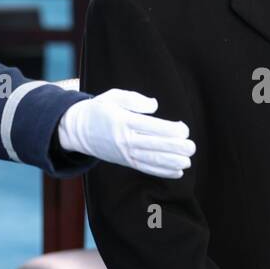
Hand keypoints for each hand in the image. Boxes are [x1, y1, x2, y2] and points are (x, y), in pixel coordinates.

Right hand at [58, 88, 195, 178]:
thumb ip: (134, 99)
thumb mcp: (113, 96)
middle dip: (175, 148)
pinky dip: (162, 172)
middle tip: (192, 147)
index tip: (184, 129)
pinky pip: (146, 168)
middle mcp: (124, 139)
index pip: (151, 127)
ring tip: (188, 161)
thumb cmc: (99, 109)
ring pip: (151, 160)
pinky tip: (178, 171)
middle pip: (153, 146)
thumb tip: (154, 105)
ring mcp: (125, 153)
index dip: (170, 130)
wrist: (77, 130)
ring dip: (171, 162)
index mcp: (123, 121)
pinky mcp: (125, 162)